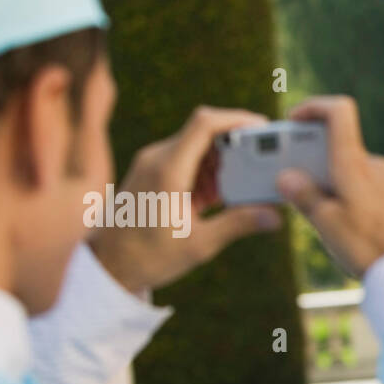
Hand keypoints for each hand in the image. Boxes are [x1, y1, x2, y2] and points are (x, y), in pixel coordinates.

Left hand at [88, 106, 281, 291]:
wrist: (108, 264)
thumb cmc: (149, 256)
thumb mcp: (199, 244)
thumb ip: (238, 224)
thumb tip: (274, 216)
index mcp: (167, 170)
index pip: (205, 124)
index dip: (237, 119)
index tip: (263, 127)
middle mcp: (158, 158)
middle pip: (205, 132)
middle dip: (236, 144)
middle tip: (261, 163)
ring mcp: (153, 163)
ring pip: (198, 145)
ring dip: (223, 160)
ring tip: (240, 187)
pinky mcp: (153, 172)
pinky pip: (187, 159)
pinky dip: (209, 171)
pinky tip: (218, 196)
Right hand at [275, 96, 383, 276]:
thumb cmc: (370, 247)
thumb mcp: (327, 223)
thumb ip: (304, 196)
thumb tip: (287, 177)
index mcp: (354, 163)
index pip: (339, 111)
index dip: (314, 107)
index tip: (294, 120)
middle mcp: (374, 166)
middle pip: (338, 147)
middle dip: (311, 160)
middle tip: (291, 182)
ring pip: (349, 171)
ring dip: (328, 182)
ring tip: (314, 213)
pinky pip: (364, 188)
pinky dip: (345, 195)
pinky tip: (341, 225)